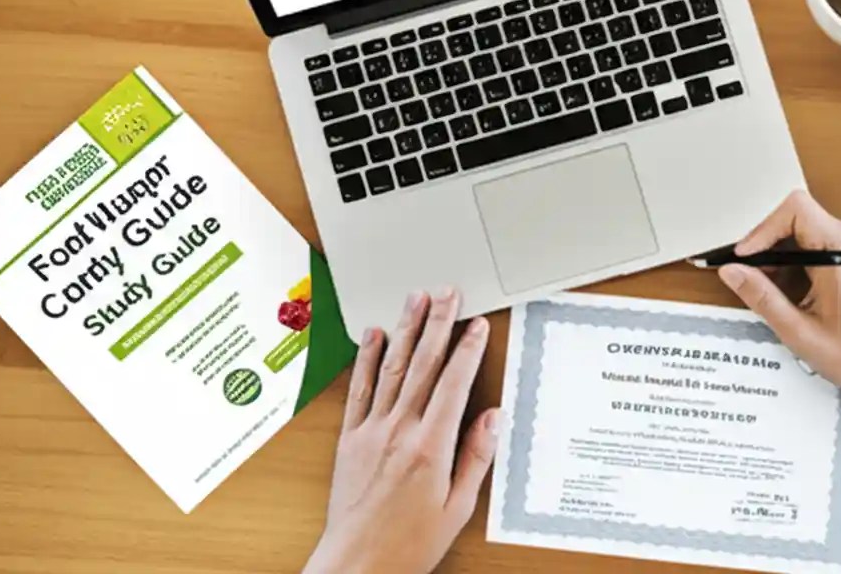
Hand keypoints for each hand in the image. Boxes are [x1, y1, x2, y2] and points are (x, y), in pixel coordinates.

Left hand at [304, 288, 498, 573]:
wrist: (356, 564)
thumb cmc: (408, 544)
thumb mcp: (457, 508)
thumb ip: (475, 458)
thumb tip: (491, 418)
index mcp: (430, 447)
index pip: (454, 384)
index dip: (468, 349)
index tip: (477, 324)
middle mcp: (398, 431)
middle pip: (424, 364)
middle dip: (439, 324)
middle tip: (449, 293)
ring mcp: (370, 430)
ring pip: (392, 368)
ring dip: (406, 329)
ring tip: (416, 299)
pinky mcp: (349, 438)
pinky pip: (359, 389)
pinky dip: (367, 360)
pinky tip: (374, 336)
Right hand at [717, 191, 840, 406]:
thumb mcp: (800, 331)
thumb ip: (762, 297)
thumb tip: (733, 273)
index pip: (795, 210)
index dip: (762, 230)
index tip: (744, 257)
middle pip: (796, 218)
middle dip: (766, 246)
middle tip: (750, 277)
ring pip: (804, 232)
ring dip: (780, 257)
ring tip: (771, 291)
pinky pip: (817, 245)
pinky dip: (795, 263)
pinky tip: (791, 293)